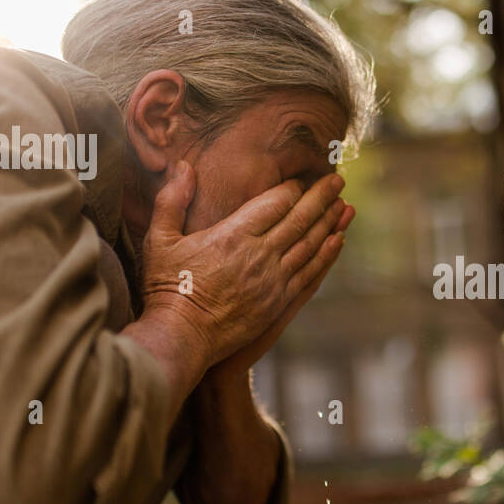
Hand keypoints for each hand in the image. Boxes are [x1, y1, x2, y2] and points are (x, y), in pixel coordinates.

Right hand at [136, 160, 349, 374]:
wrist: (182, 336)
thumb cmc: (166, 287)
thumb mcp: (159, 239)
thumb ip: (172, 200)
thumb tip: (184, 166)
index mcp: (233, 235)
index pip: (274, 203)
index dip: (291, 189)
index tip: (301, 180)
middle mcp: (259, 255)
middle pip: (299, 219)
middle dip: (321, 198)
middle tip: (337, 180)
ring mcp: (273, 280)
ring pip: (310, 245)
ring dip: (330, 223)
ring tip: (345, 205)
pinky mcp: (279, 302)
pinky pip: (311, 273)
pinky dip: (327, 255)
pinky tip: (338, 241)